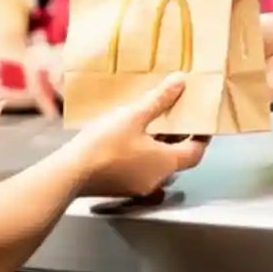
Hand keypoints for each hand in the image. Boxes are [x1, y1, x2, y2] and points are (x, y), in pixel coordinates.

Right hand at [66, 73, 208, 197]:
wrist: (71, 173)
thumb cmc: (104, 144)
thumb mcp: (133, 116)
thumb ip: (159, 100)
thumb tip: (180, 82)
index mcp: (166, 162)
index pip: (196, 152)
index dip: (201, 136)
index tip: (201, 121)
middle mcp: (158, 178)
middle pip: (178, 159)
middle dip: (179, 139)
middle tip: (176, 119)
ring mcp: (140, 187)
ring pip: (159, 165)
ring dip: (160, 148)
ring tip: (152, 127)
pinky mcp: (123, 188)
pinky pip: (142, 171)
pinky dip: (144, 156)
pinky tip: (129, 142)